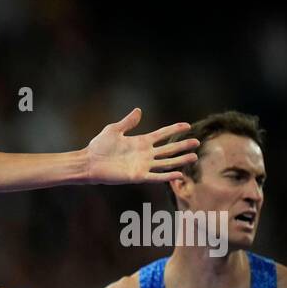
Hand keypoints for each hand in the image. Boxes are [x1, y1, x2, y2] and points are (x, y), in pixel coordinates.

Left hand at [83, 109, 199, 184]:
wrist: (89, 162)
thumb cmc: (99, 146)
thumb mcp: (114, 130)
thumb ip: (128, 122)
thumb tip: (139, 110)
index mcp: (140, 141)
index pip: (162, 134)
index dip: (174, 130)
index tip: (187, 125)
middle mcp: (145, 154)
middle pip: (168, 149)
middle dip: (183, 146)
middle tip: (197, 142)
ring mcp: (142, 165)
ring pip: (166, 163)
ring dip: (179, 160)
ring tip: (194, 157)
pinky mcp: (137, 176)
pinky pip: (155, 176)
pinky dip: (167, 176)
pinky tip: (179, 174)